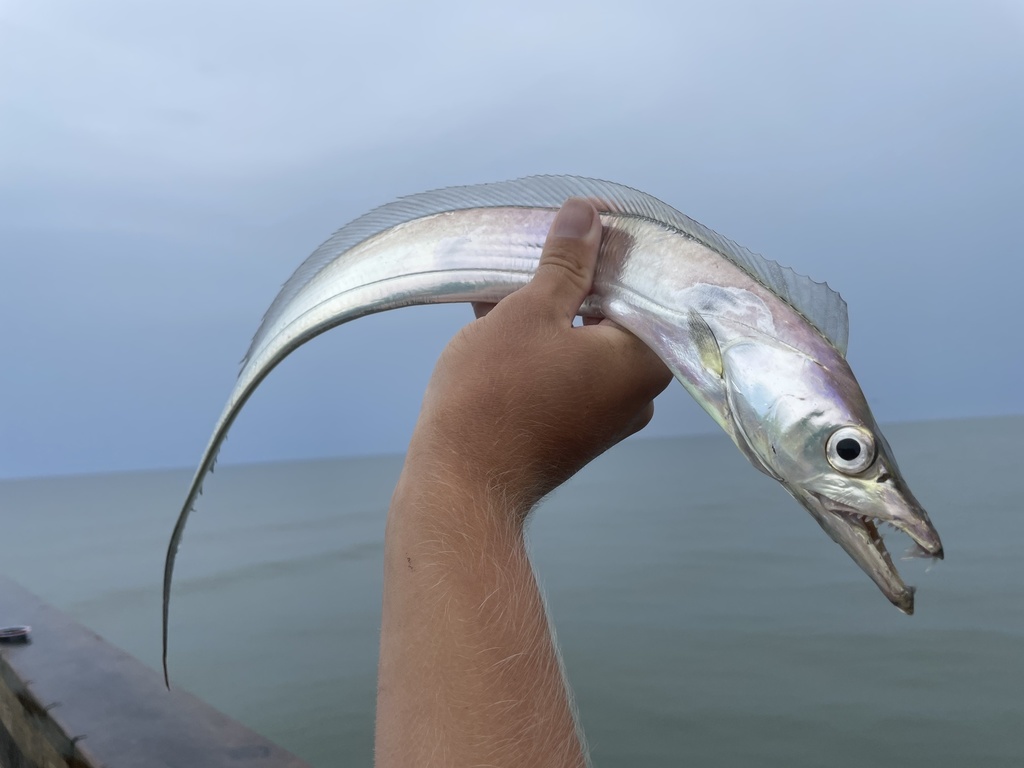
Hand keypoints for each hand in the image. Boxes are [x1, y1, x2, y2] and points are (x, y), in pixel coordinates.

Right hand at [406, 197, 672, 513]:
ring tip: (510, 271)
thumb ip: (566, 262)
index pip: (648, 285)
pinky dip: (538, 339)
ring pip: (582, 339)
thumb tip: (588, 215)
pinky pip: (563, 367)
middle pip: (614, 311)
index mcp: (641, 360)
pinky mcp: (569, 425)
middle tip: (544, 238)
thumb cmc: (494, 396)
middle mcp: (634, 390)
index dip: (616, 244)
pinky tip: (498, 309)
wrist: (459, 483)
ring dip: (549, 304)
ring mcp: (601, 413)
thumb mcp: (529, 310)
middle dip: (575, 273)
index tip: (586, 216)